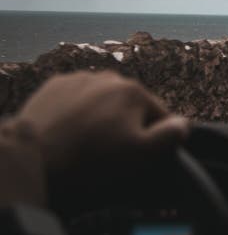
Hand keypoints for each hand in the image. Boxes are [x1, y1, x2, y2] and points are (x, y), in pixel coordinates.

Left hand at [15, 71, 188, 181]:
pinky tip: (71, 130)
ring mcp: (81, 79)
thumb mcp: (142, 153)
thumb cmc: (93, 158)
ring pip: (104, 100)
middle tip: (111, 150)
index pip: (160, 115)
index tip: (137, 154)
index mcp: (135, 91)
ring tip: (88, 141)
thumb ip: (171, 135)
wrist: (36, 155)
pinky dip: (79, 111)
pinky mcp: (56, 85)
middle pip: (130, 106)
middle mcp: (110, 77)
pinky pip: (78, 97)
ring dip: (103, 116)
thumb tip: (184, 124)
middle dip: (127, 124)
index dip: (154, 138)